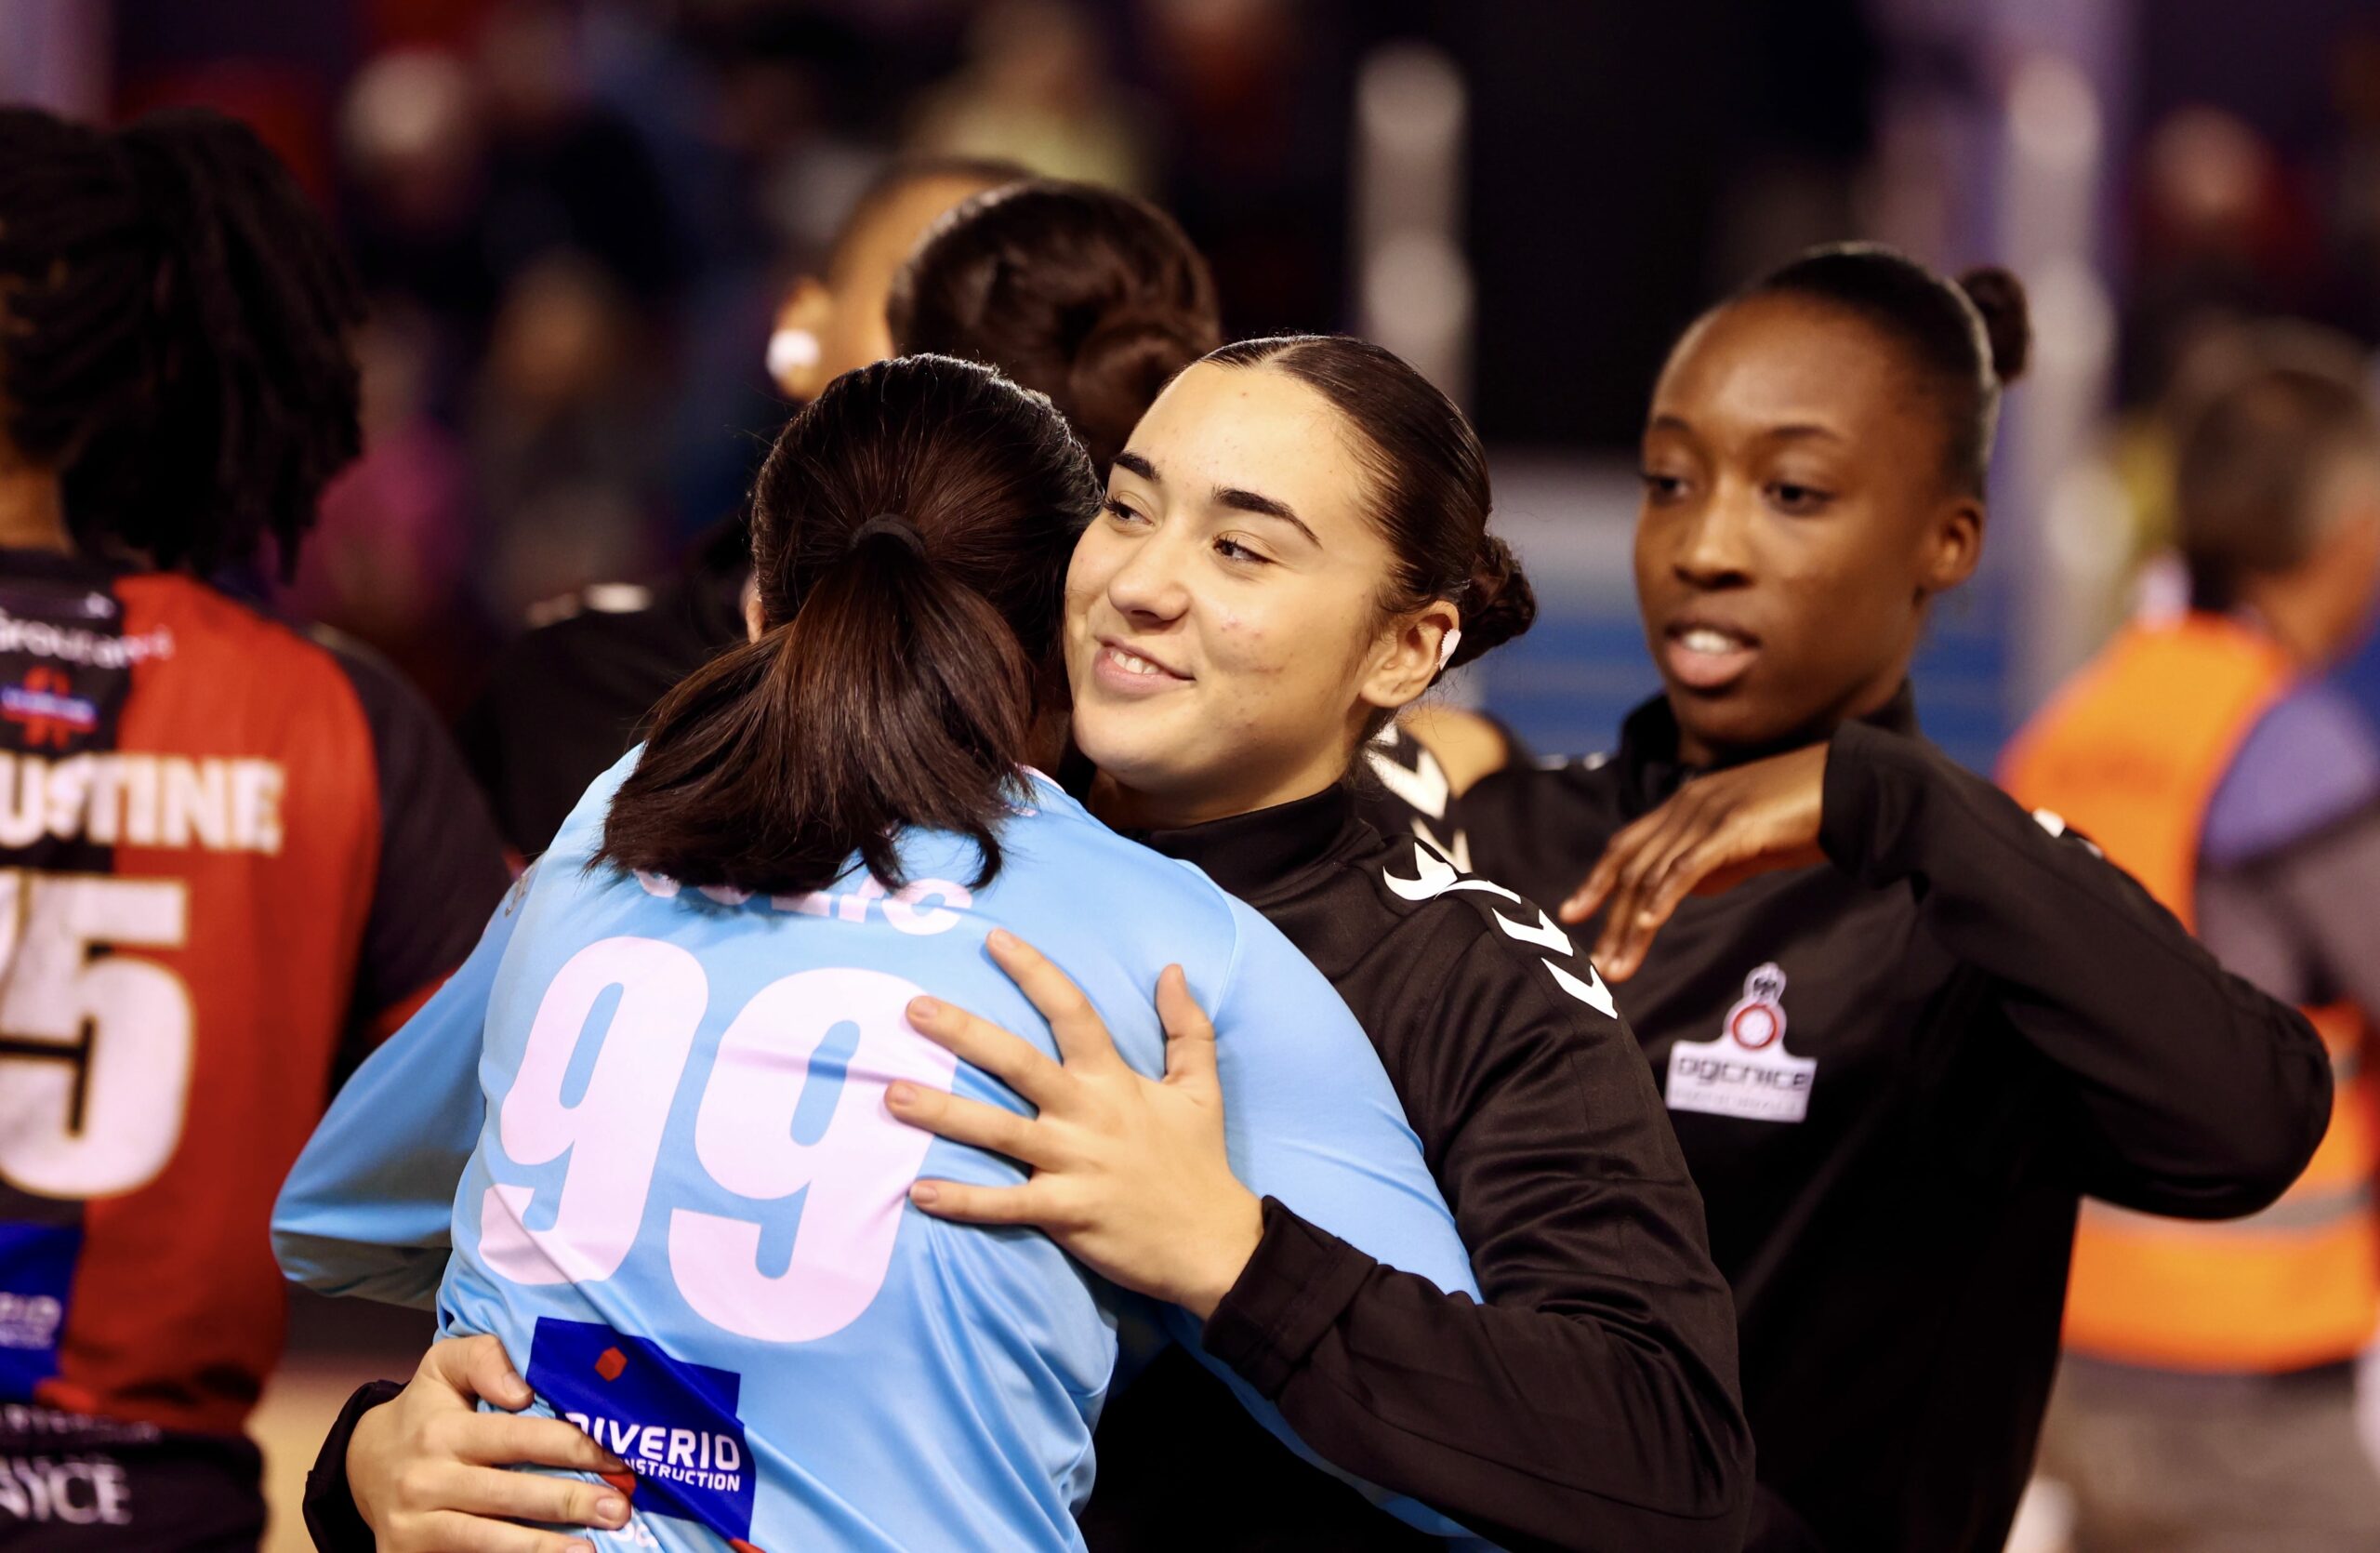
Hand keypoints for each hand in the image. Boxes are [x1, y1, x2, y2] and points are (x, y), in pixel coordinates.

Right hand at [349, 1334, 631, 1552]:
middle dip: (568, 1502)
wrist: (364, 1464)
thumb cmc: (425, 1411)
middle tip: (618, 1508)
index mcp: (443, 1431)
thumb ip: (485, 1358)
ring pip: (486, 1539)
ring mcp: (415, 1525)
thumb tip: (522, 1390)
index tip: (615, 1455)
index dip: (570, 1446)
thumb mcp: (444, 1366)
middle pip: (508, 1493)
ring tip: (589, 1550)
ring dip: (541, 1548)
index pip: (517, 1438)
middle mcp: (426, 1479)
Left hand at [887, 928, 1264, 1319]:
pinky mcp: (1067, 1212)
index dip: (1034, 972)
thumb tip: (1173, 970)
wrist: (1215, 1243)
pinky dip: (964, 1201)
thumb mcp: (1200, 1087)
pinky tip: (919, 1193)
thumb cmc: (1199, 1162)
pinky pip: (1006, 1205)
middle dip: (964, 1033)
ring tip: (892, 1095)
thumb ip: (1187, 1028)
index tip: (994, 940)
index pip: (1072, 1011)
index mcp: (1114, 1078)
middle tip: (913, 1009)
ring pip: (998, 1131)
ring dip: (944, 1113)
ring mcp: (1074, 1163)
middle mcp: (1088, 1113)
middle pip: (1018, 1063)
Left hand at [1559, 743, 1829, 980]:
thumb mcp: (1743, 845)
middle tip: (1599, 965)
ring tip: (1618, 965)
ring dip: (1631, 925)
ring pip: (1654, 874)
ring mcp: (1709, 813)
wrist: (1851, 787)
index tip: (1573, 913)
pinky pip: (1689, 865)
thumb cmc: (1802, 817)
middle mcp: (1688, 805)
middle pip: (1632, 867)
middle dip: (1610, 919)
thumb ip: (1708, 865)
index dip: (1597, 879)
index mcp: (1686, 806)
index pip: (1627, 846)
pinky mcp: (1734, 825)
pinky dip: (1664, 896)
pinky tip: (1647, 924)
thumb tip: (1675, 894)